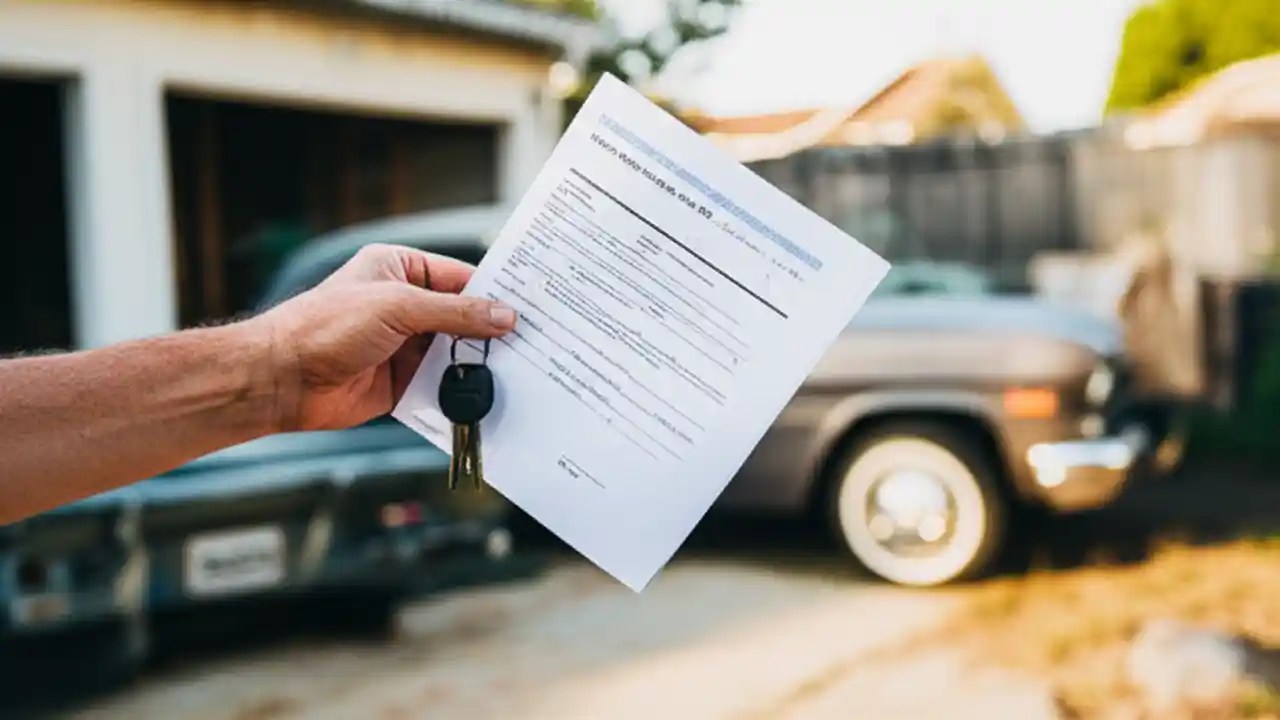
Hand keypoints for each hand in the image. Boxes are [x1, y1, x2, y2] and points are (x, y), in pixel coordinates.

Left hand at [257, 244, 514, 431]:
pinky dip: (460, 393)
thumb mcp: (398, 308)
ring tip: (520, 373)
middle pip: (463, 318)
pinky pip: (441, 386)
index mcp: (400, 270)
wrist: (282, 379)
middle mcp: (404, 305)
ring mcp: (404, 345)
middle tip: (534, 343)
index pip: (461, 278)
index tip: (531, 308)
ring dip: (478, 365)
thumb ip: (455, 314)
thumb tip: (504, 316)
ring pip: (455, 354)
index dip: (495, 294)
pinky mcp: (401, 382)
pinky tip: (485, 398)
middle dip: (492, 333)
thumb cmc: (325, 327)